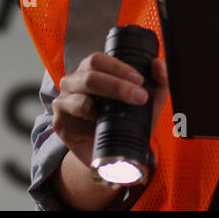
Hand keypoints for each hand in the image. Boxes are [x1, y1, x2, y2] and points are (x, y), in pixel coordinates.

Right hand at [51, 52, 169, 168]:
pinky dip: (89, 122)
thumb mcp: (145, 104)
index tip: (139, 79)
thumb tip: (158, 65)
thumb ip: (157, 84)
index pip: (98, 60)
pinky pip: (73, 119)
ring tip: (121, 114)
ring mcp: (63, 102)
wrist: (109, 157)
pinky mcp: (60, 123)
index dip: (118, 67)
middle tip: (139, 96)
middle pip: (89, 76)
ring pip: (80, 98)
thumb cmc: (124, 123)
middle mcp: (73, 83)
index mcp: (90, 71)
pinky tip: (98, 126)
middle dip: (116, 85)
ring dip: (104, 105)